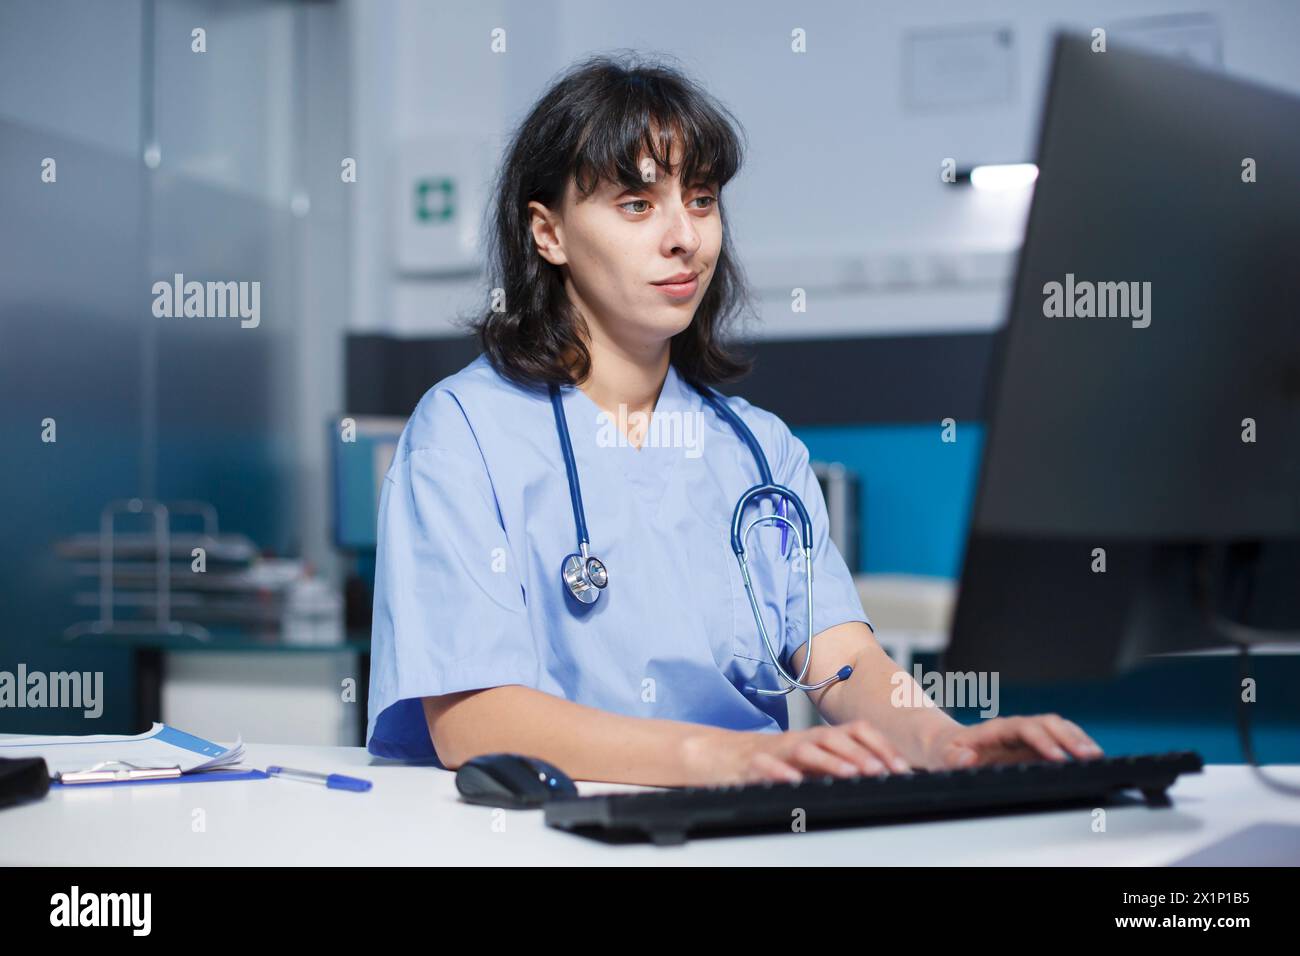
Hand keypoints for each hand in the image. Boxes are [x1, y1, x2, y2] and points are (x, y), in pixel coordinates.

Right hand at [681, 720, 912, 786]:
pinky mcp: (752, 764)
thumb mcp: (810, 764)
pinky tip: (795, 781)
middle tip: (883, 771)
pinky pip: (766, 766)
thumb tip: (878, 777)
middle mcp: (800, 740)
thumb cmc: (770, 763)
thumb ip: (837, 767)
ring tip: (851, 774)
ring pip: (806, 749)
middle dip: (861, 754)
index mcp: (817, 739)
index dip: (879, 745)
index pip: (853, 731)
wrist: (720, 757)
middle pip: (833, 738)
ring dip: (830, 761)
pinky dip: (781, 772)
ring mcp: (776, 750)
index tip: (901, 766)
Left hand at [923, 714, 1102, 769]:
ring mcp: (1025, 736)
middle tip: (1090, 756)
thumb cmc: (943, 752)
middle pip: (1047, 723)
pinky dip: (1075, 744)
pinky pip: (1058, 739)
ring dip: (1077, 739)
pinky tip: (1091, 756)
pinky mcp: (1032, 747)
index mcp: (994, 730)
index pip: (1023, 728)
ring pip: (1056, 728)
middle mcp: (1014, 729)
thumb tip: (967, 758)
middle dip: (1069, 737)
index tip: (1057, 757)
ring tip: (1097, 756)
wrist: (943, 745)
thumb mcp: (940, 757)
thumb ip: (952, 759)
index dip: (1042, 740)